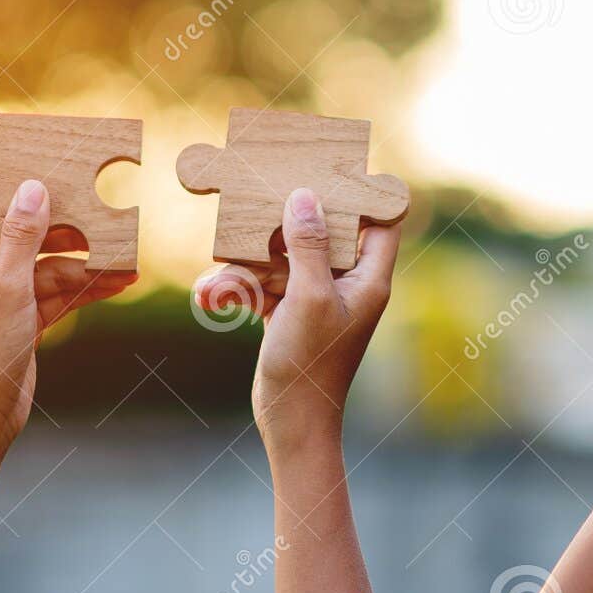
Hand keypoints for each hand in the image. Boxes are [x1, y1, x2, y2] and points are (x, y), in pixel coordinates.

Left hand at [0, 180, 137, 461]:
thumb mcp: (8, 288)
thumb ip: (23, 237)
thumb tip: (34, 187)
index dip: (2, 186)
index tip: (38, 167)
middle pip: (24, 233)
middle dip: (64, 226)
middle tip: (102, 211)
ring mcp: (4, 296)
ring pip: (49, 266)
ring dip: (86, 264)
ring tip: (126, 260)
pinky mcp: (24, 319)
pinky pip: (59, 293)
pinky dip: (87, 289)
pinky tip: (119, 283)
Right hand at [194, 188, 400, 449]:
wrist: (292, 424)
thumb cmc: (310, 364)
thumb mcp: (308, 297)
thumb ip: (308, 246)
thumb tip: (305, 196)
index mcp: (369, 277)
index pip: (382, 220)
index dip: (363, 192)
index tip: (332, 168)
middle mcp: (348, 283)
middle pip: (325, 231)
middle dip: (287, 221)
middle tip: (261, 197)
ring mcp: (318, 297)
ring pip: (285, 259)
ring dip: (249, 265)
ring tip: (216, 280)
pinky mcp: (291, 312)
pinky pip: (267, 285)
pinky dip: (241, 289)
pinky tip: (210, 296)